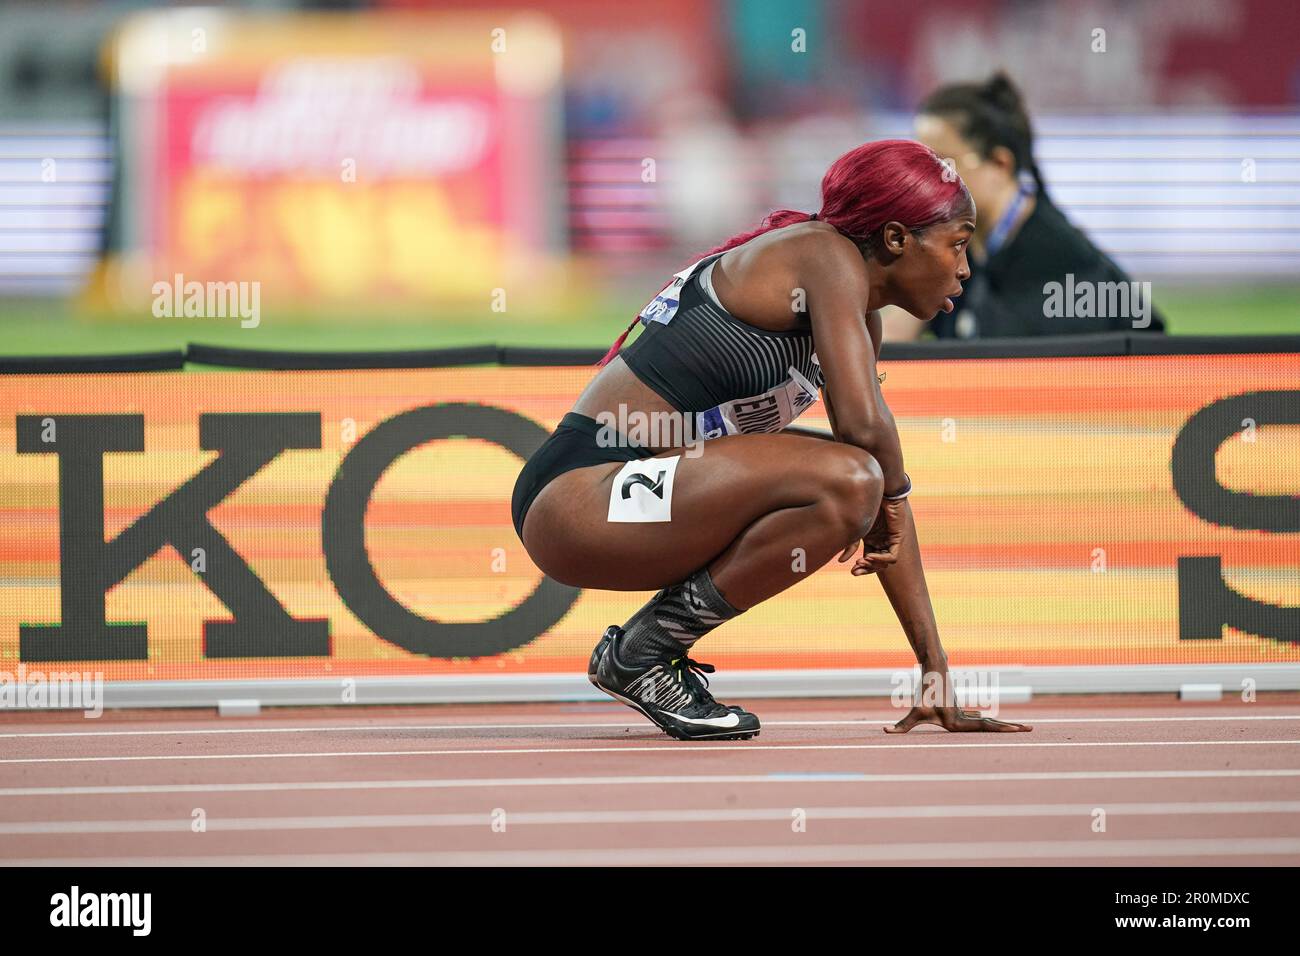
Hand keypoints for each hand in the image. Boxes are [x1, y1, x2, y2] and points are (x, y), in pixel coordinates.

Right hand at [837, 497, 906, 574]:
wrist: (877, 491)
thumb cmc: (865, 505)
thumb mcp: (856, 528)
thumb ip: (851, 544)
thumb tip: (842, 561)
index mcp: (871, 539)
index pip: (868, 560)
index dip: (862, 568)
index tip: (852, 571)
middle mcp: (881, 541)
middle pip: (877, 564)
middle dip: (866, 570)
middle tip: (855, 571)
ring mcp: (890, 540)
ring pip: (885, 562)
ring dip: (873, 566)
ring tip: (862, 562)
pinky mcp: (897, 537)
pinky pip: (892, 556)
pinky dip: (881, 559)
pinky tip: (869, 556)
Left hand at [883, 705, 1032, 732]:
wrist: (932, 668)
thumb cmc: (923, 693)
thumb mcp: (913, 712)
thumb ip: (901, 726)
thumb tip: (884, 733)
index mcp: (959, 722)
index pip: (984, 728)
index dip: (1002, 729)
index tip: (1018, 730)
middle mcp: (965, 718)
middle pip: (991, 726)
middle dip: (1010, 729)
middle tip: (1031, 730)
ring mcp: (965, 713)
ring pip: (988, 723)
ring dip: (1004, 727)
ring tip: (1024, 728)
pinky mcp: (960, 710)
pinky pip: (980, 721)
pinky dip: (992, 725)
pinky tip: (994, 724)